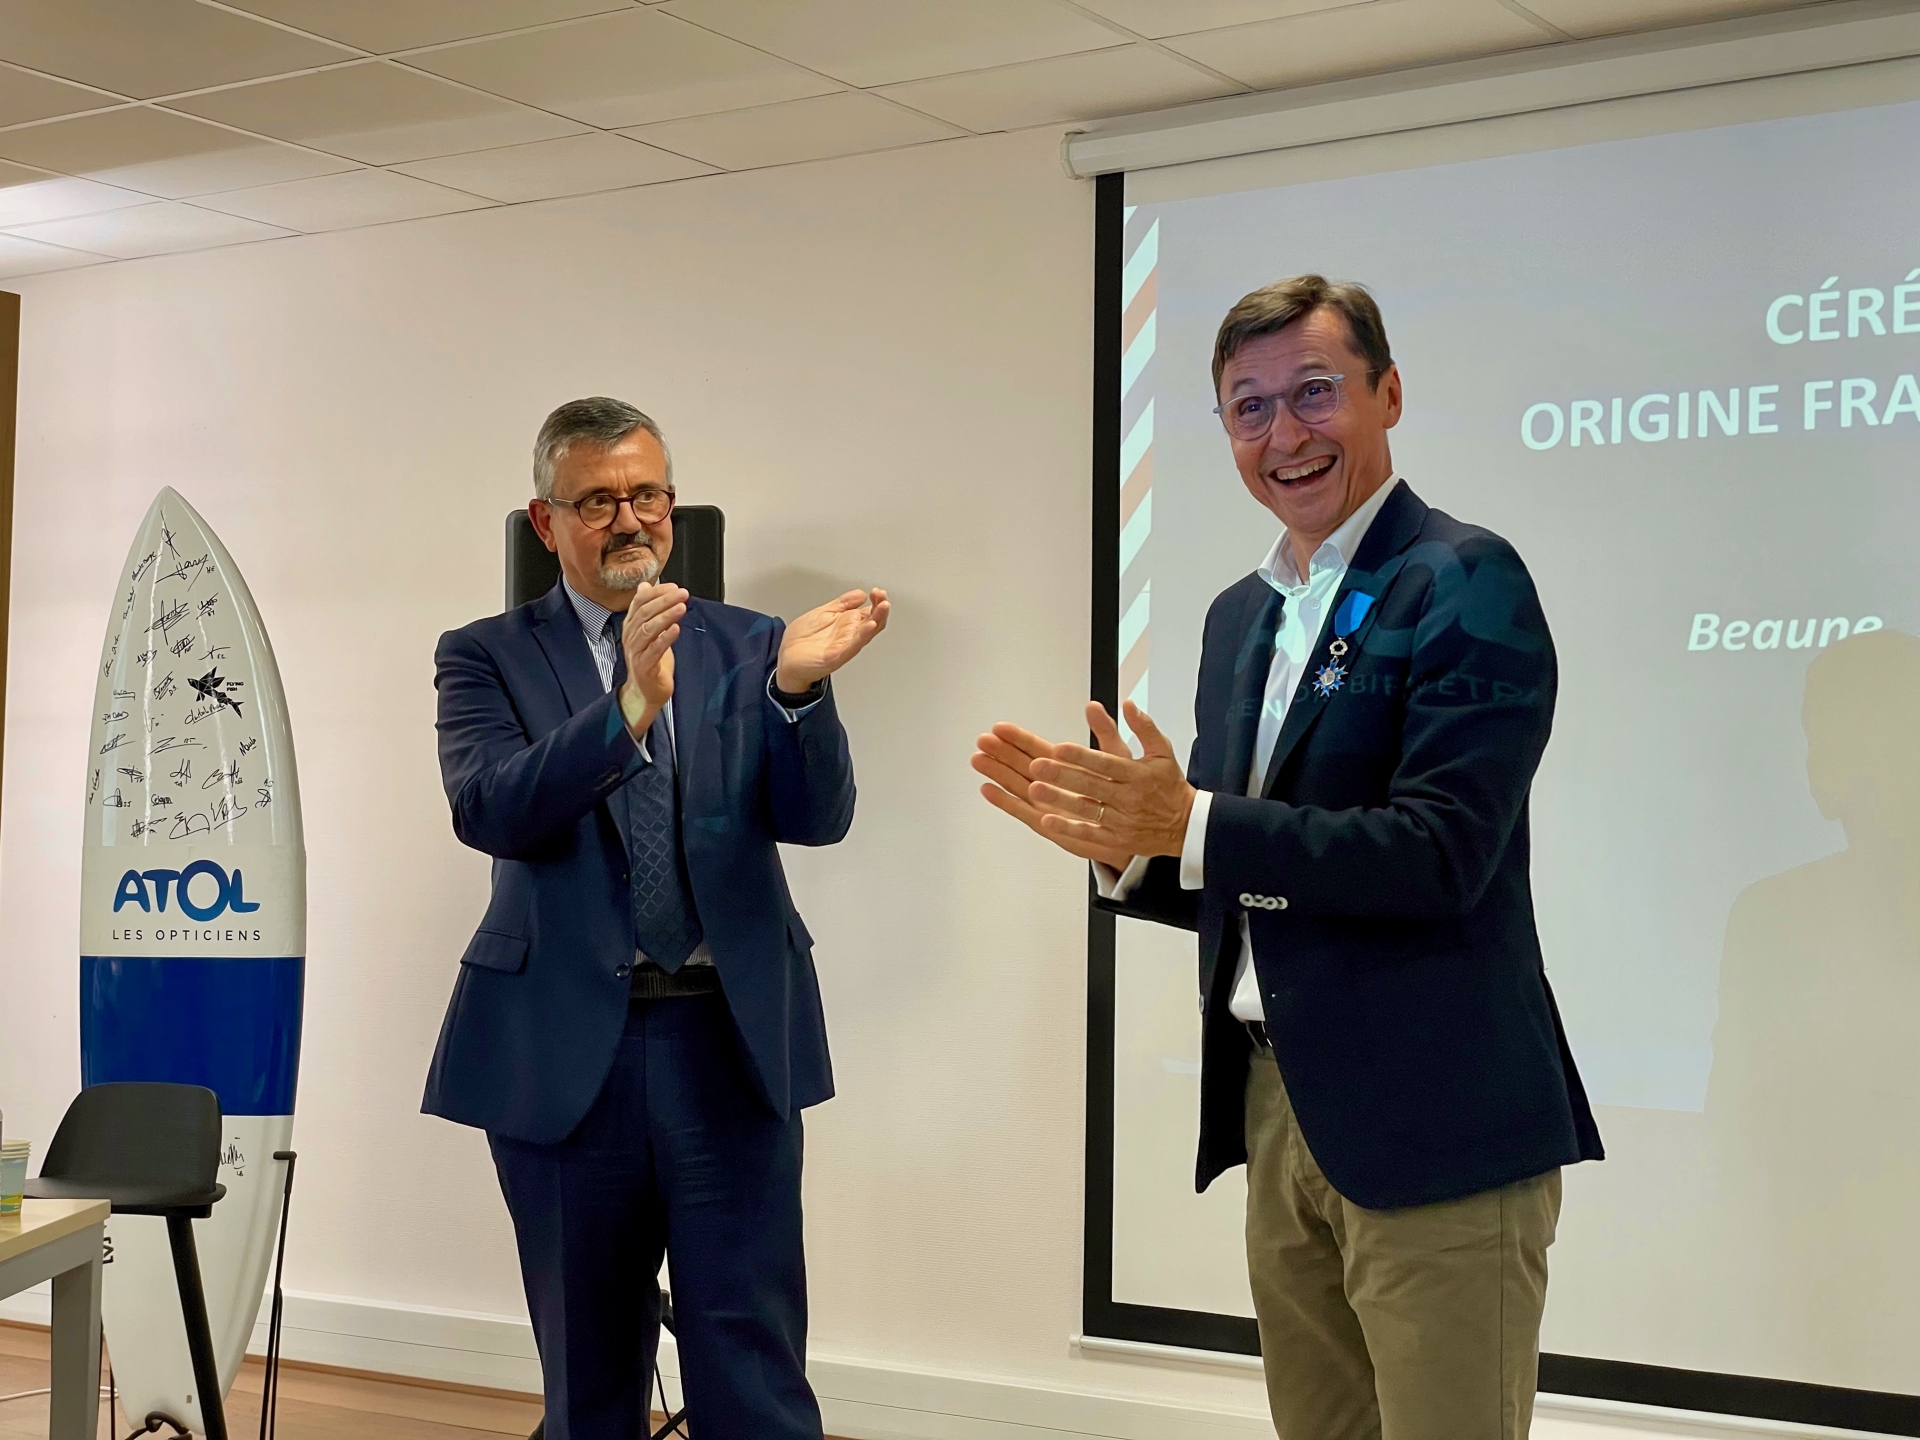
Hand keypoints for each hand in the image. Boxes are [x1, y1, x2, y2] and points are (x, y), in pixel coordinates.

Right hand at [619, 582, 686, 731]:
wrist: (646, 692)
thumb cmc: (651, 661)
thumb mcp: (650, 631)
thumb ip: (649, 610)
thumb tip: (645, 587)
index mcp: (631, 626)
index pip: (640, 602)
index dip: (657, 592)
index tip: (674, 587)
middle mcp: (631, 636)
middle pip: (644, 613)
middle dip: (664, 601)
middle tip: (682, 593)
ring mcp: (636, 652)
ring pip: (648, 629)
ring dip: (665, 616)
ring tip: (681, 607)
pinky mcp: (644, 666)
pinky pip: (654, 650)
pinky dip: (665, 638)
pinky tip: (675, 629)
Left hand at [776, 588, 889, 691]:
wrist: (786, 660)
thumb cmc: (801, 641)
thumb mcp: (822, 613)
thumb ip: (841, 603)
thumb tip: (860, 594)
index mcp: (846, 623)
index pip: (869, 611)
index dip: (877, 600)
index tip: (878, 591)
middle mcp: (849, 635)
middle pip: (873, 620)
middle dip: (880, 607)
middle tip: (882, 596)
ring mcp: (844, 645)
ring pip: (867, 632)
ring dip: (878, 618)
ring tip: (883, 606)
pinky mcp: (836, 656)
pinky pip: (853, 645)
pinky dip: (863, 635)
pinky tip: (869, 625)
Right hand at [971, 720, 1134, 870]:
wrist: (1134, 828)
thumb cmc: (1126, 793)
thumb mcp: (1117, 758)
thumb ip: (1105, 732)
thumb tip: (1095, 706)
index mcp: (1066, 765)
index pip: (1036, 748)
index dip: (1018, 737)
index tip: (1001, 727)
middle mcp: (1053, 783)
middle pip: (1020, 764)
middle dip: (1001, 752)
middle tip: (983, 740)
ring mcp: (1048, 803)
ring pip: (1017, 785)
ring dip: (998, 773)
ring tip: (979, 760)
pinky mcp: (1049, 824)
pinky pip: (1023, 812)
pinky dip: (1005, 802)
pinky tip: (989, 790)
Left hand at [1025, 701, 1193, 859]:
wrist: (1186, 825)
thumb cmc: (1169, 785)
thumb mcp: (1162, 751)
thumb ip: (1144, 726)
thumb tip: (1128, 704)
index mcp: (1137, 774)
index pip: (1106, 763)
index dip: (1082, 756)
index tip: (1060, 748)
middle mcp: (1128, 798)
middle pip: (1091, 785)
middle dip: (1062, 775)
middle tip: (1037, 766)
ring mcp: (1121, 821)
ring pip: (1086, 809)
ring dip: (1059, 799)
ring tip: (1035, 789)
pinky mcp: (1117, 839)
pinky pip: (1090, 834)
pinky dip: (1069, 828)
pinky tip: (1048, 820)